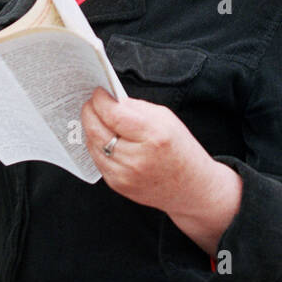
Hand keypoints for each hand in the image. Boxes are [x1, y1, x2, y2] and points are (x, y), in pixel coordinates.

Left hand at [81, 88, 237, 222]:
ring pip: (93, 145)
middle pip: (97, 130)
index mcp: (153, 136)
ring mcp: (126, 175)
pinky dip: (97, 145)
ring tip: (95, 118)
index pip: (113, 115)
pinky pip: (98, 160)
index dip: (100, 101)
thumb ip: (136, 107)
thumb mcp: (166, 119)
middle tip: (91, 103)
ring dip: (90, 128)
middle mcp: (137, 158)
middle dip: (90, 112)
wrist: (190, 187)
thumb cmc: (180, 149)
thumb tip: (110, 100)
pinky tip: (103, 137)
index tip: (98, 93)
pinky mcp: (118, 185)